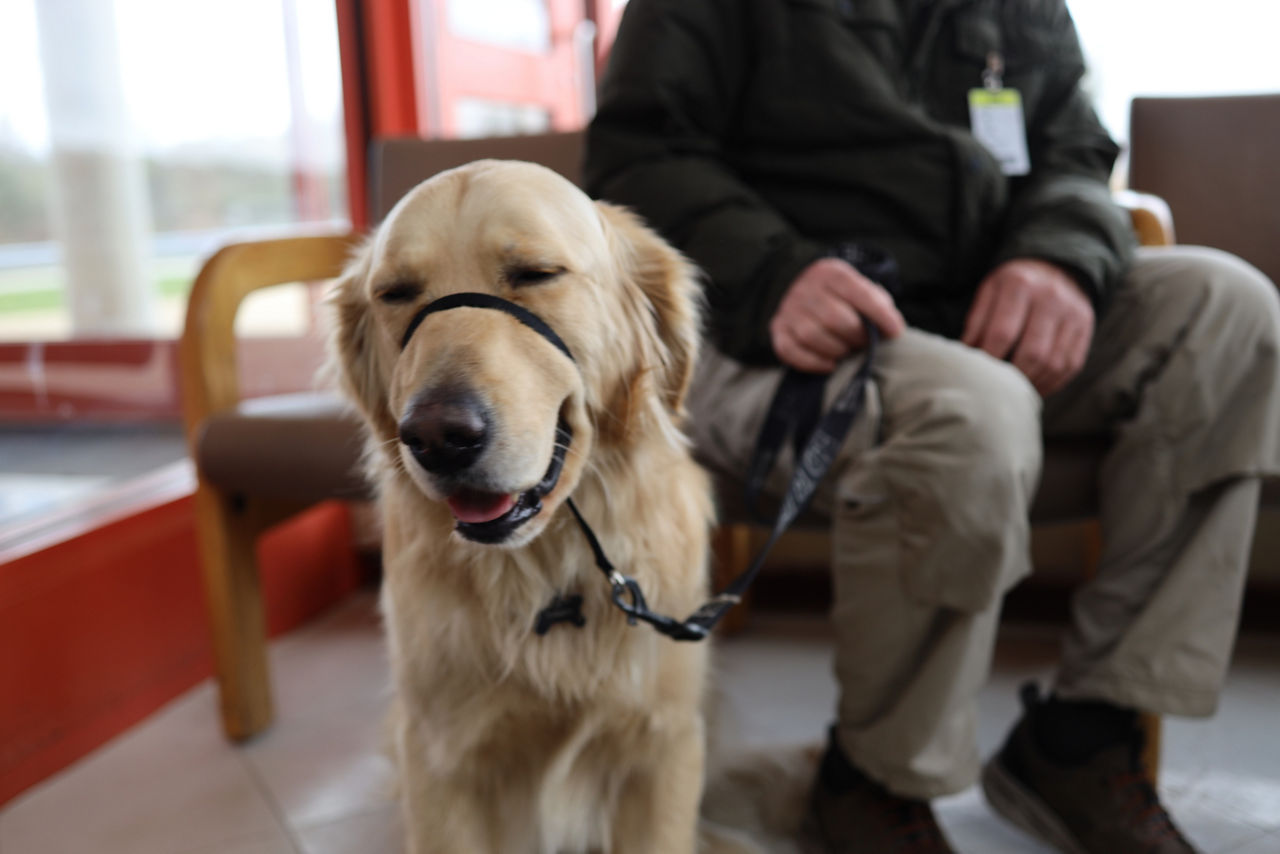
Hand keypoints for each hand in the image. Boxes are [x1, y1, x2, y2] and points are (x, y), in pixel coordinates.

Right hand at [770, 257, 905, 371]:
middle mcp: (805, 289)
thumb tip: (890, 329)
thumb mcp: (858, 288)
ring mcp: (788, 310)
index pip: (859, 293)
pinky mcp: (777, 330)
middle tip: (866, 343)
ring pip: (812, 336)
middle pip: (835, 319)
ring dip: (837, 350)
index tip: (895, 332)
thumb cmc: (839, 296)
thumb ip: (876, 303)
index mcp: (831, 273)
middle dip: (857, 337)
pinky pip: (792, 351)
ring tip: (848, 350)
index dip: (880, 316)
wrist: (798, 290)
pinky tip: (830, 364)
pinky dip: (814, 362)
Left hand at [962, 259, 1094, 395]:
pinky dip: (1052, 383)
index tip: (977, 375)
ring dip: (1033, 384)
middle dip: (1012, 378)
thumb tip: (966, 357)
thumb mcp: (990, 290)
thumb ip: (976, 322)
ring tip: (1014, 393)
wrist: (1056, 266)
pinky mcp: (1086, 328)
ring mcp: (1073, 313)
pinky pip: (1071, 365)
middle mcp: (1051, 297)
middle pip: (1032, 352)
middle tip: (997, 390)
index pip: (1002, 333)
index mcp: (1020, 285)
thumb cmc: (1013, 285)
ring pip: (1054, 363)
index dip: (988, 359)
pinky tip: (1035, 388)